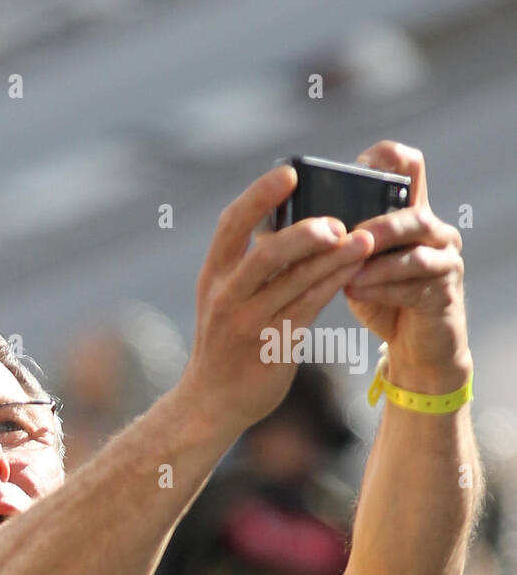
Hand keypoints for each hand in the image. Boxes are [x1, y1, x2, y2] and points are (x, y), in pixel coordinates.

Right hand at [181, 164, 373, 432]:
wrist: (211, 401)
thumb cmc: (225, 342)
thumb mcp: (224, 298)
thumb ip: (248, 264)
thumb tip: (294, 222)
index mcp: (213, 275)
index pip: (231, 225)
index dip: (260, 196)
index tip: (289, 172)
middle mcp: (225, 296)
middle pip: (265, 254)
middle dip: (304, 233)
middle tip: (337, 221)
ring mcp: (246, 323)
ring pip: (294, 282)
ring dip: (332, 259)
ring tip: (364, 240)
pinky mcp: (271, 346)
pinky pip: (308, 308)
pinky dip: (333, 286)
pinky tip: (354, 270)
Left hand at [344, 141, 468, 380]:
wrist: (413, 342)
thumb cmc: (375, 293)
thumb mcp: (347, 262)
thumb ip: (325, 239)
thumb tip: (266, 225)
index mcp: (406, 212)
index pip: (409, 166)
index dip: (388, 158)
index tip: (359, 165)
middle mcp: (431, 230)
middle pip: (414, 213)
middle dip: (377, 225)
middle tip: (345, 235)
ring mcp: (444, 259)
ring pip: (417, 253)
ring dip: (377, 263)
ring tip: (346, 274)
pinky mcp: (445, 293)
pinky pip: (417, 287)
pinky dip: (383, 289)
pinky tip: (355, 291)